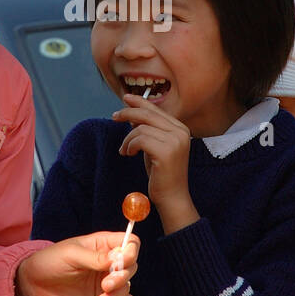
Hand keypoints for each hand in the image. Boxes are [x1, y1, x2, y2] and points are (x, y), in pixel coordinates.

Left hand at [16, 233, 138, 295]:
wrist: (33, 287)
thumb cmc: (49, 262)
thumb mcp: (70, 255)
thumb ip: (94, 258)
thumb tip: (117, 259)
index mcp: (102, 244)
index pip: (130, 243)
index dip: (131, 252)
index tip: (120, 263)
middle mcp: (107, 261)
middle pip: (132, 266)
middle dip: (123, 276)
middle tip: (106, 284)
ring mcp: (105, 280)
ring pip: (127, 285)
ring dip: (119, 293)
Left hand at [112, 93, 196, 230]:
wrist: (172, 197)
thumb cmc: (161, 173)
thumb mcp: (153, 147)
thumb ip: (147, 130)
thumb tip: (132, 115)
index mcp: (181, 129)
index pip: (157, 110)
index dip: (140, 102)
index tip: (125, 98)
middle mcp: (181, 132)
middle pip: (148, 114)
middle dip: (128, 113)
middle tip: (114, 117)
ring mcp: (175, 141)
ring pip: (141, 128)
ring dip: (128, 139)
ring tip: (125, 150)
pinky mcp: (166, 152)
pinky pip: (139, 139)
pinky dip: (129, 145)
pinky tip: (128, 154)